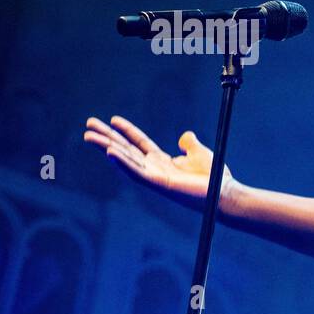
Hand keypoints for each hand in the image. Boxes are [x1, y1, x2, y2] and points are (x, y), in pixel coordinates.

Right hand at [83, 115, 237, 212]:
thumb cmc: (214, 178)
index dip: (126, 130)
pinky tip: (109, 153)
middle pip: (125, 149)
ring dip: (106, 148)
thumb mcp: (200, 154)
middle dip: (107, 137)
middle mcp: (154, 169)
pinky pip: (137, 173)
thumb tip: (185, 135)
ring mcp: (154, 177)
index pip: (139, 143)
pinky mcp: (159, 184)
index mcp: (162, 161)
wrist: (225, 194)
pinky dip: (123, 163)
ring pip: (125, 160)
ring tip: (89, 136)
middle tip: (88, 125)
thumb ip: (189, 144)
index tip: (112, 118)